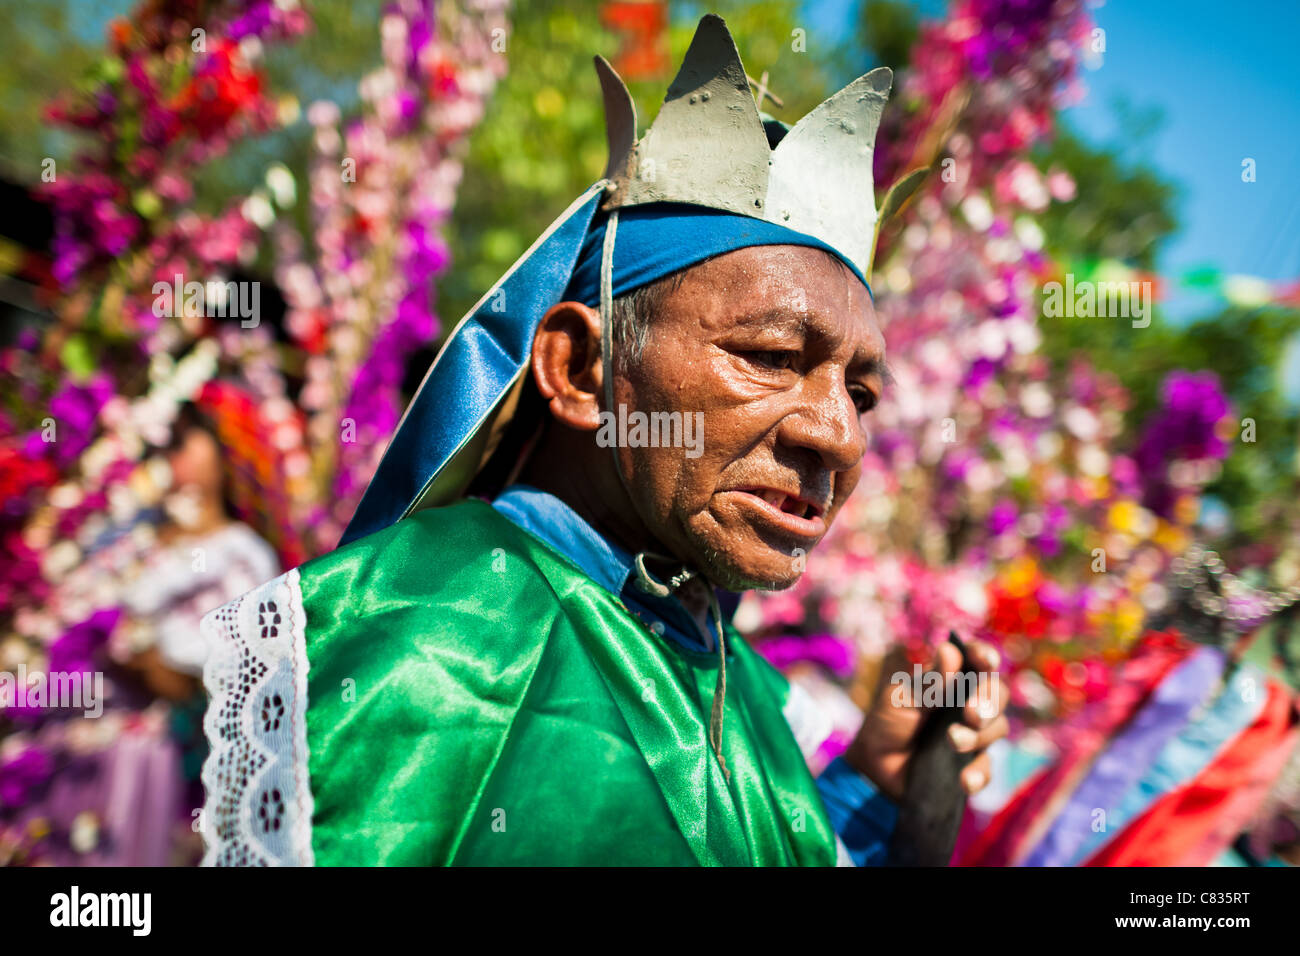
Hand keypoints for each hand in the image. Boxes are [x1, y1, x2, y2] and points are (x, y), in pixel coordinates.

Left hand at [842, 638, 1008, 802]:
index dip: (985, 656)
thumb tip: (950, 650)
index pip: (975, 660)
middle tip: (970, 714)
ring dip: (979, 736)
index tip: (986, 662)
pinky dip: (978, 774)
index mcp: (949, 679)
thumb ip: (928, 682)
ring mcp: (974, 734)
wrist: (876, 767)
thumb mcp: (900, 700)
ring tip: (952, 742)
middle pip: (997, 693)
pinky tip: (964, 780)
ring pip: (997, 728)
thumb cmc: (888, 722)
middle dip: (988, 702)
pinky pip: (987, 769)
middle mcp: (968, 703)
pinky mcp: (972, 765)